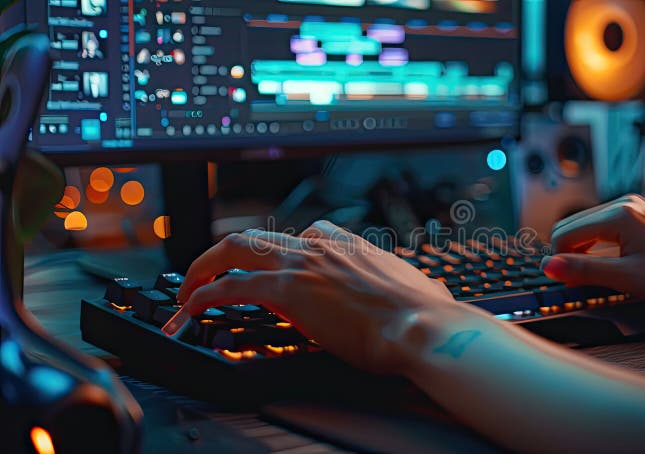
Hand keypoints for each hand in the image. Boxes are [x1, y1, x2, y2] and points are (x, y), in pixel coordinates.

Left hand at [162, 221, 460, 373]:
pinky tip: (191, 308)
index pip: (305, 236)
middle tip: (211, 269)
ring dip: (205, 266)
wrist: (419, 325)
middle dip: (227, 251)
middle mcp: (321, 247)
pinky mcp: (288, 291)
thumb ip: (412, 286)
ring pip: (236, 250)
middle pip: (259, 236)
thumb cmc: (422, 314)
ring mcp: (302, 265)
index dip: (281, 252)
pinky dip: (204, 295)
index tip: (271, 267)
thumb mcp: (418, 290)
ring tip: (189, 287)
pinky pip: (231, 286)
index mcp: (349, 246)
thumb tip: (429, 290)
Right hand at [542, 194, 644, 306]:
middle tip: (580, 282)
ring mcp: (631, 206)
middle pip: (572, 226)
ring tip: (596, 275)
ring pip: (585, 227)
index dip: (561, 261)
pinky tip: (607, 263)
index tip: (568, 283)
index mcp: (619, 214)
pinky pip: (601, 227)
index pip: (565, 233)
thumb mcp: (626, 279)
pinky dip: (596, 246)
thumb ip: (584, 271)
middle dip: (569, 254)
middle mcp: (623, 203)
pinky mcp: (637, 214)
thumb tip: (548, 266)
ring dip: (582, 251)